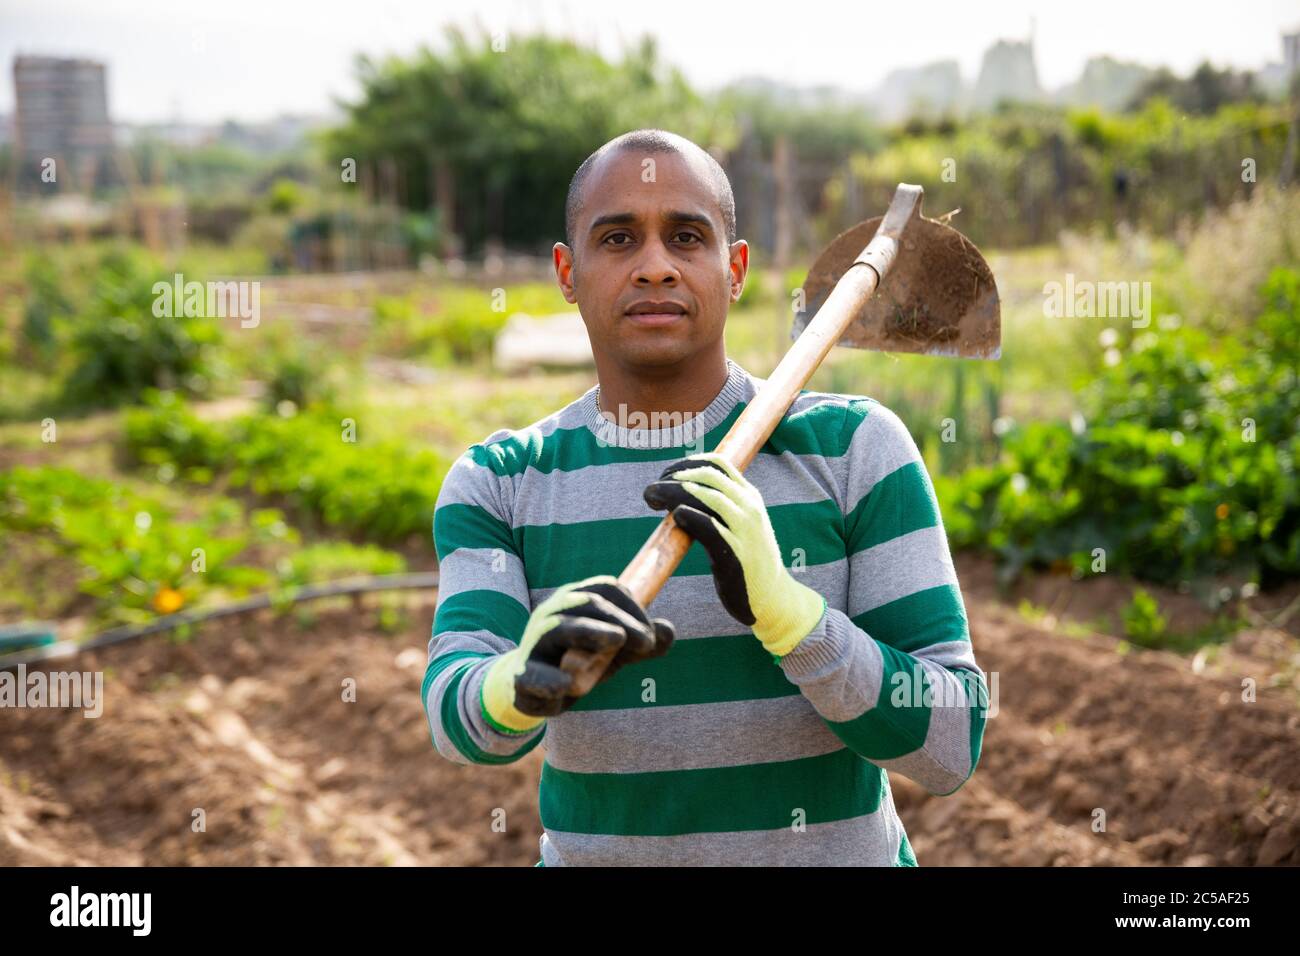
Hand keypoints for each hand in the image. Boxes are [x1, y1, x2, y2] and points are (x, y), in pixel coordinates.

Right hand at [480, 575, 674, 732]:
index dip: (632, 607)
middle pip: (586, 602)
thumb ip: (643, 642)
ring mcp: (536, 642)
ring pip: (558, 628)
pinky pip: (534, 674)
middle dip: (620, 619)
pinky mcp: (523, 675)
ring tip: (616, 640)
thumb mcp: (616, 651)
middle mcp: (553, 613)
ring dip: (590, 632)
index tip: (650, 636)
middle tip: (646, 642)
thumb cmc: (580, 661)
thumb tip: (668, 631)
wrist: (533, 689)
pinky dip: (551, 679)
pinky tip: (568, 686)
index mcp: (575, 600)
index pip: (605, 588)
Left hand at [643, 452, 825, 656]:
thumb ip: (718, 507)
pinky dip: (689, 517)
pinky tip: (675, 517)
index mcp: (749, 497)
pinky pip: (709, 528)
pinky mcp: (735, 555)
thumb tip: (679, 494)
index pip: (717, 464)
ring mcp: (744, 530)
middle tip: (652, 491)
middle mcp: (749, 508)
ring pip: (706, 496)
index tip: (666, 475)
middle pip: (707, 475)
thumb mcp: (739, 524)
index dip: (686, 463)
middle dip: (674, 476)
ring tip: (651, 498)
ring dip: (673, 492)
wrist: (773, 598)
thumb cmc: (748, 560)